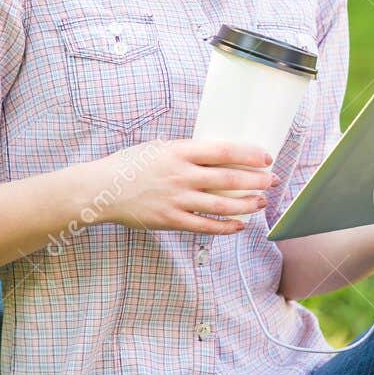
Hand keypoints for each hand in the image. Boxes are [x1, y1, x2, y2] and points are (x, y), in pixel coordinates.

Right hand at [85, 138, 280, 235]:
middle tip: (272, 180)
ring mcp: (177, 200)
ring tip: (261, 202)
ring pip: (222, 204)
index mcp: (179, 152)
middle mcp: (181, 175)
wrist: (101, 189)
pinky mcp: (171, 220)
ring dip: (247, 203)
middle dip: (257, 180)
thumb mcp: (158, 148)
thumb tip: (216, 155)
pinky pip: (206, 226)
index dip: (249, 154)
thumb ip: (185, 152)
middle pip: (229, 179)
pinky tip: (240, 224)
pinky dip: (226, 226)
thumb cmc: (129, 165)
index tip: (266, 157)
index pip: (224, 151)